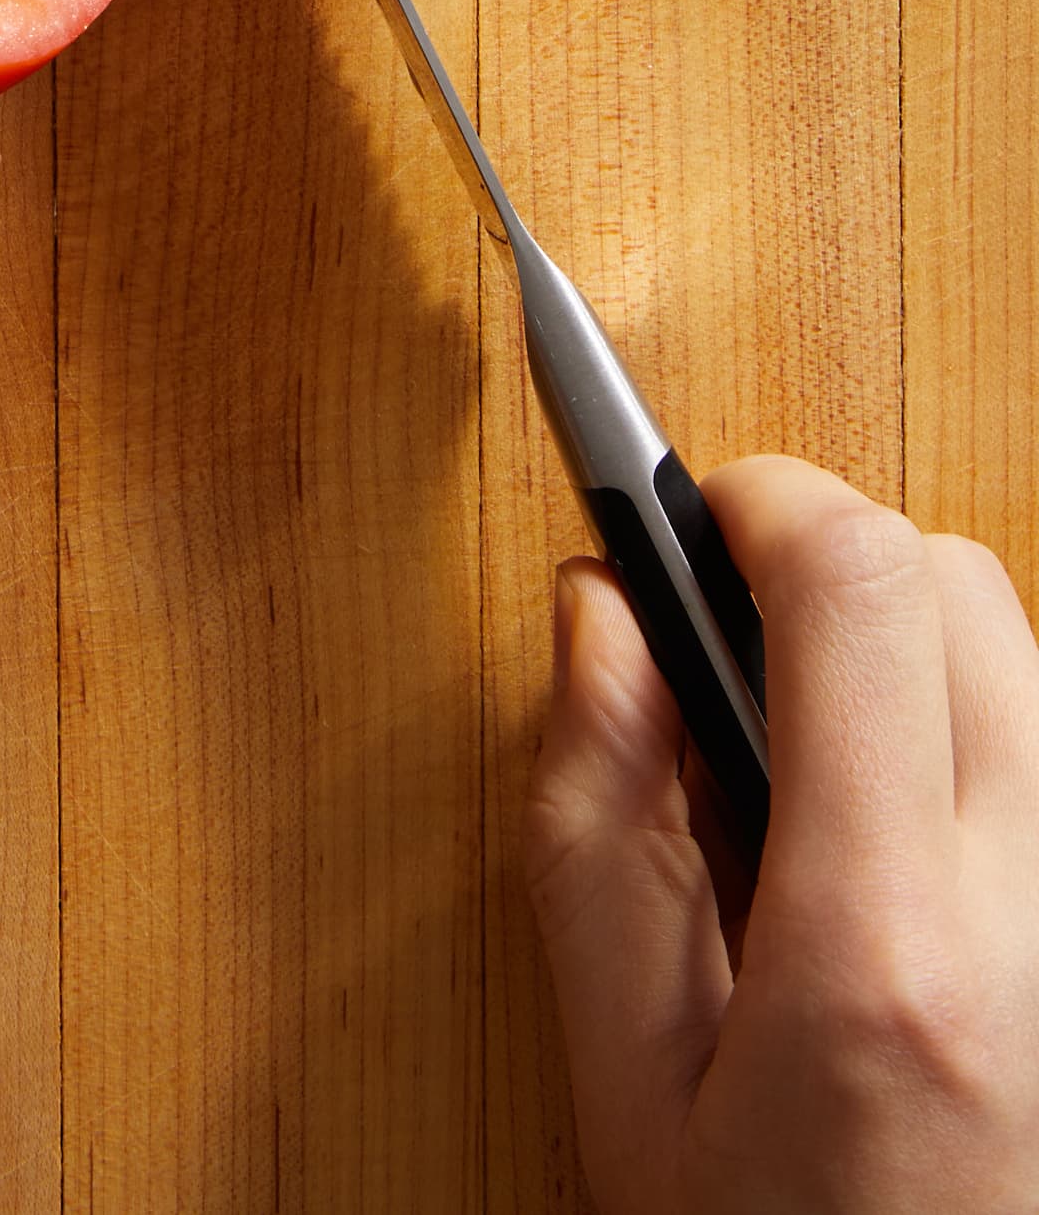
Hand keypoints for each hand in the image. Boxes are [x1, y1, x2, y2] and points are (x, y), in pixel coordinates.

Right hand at [526, 454, 1038, 1213]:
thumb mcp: (627, 1091)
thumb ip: (597, 826)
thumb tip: (596, 609)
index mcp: (890, 953)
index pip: (860, 586)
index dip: (755, 500)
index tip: (682, 515)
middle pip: (962, 583)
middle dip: (830, 565)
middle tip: (728, 653)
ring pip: (1028, 662)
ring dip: (910, 655)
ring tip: (816, 783)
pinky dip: (976, 744)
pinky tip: (898, 851)